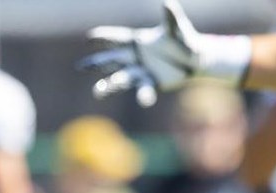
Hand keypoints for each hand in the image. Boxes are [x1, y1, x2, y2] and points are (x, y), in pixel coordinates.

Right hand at [82, 0, 247, 107]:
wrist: (195, 60)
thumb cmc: (185, 40)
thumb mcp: (178, 29)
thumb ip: (171, 18)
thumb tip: (167, 3)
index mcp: (138, 41)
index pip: (118, 39)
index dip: (104, 37)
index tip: (89, 37)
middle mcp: (136, 57)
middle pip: (112, 60)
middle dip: (97, 63)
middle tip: (80, 67)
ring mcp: (141, 72)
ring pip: (121, 78)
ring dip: (109, 85)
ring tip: (97, 92)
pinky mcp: (151, 84)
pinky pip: (144, 90)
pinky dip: (144, 95)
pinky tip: (144, 100)